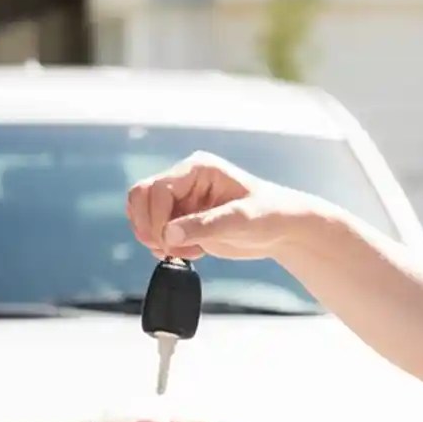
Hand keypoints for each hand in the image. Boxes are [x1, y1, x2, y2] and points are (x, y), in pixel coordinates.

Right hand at [126, 152, 325, 261]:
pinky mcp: (182, 219)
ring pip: (143, 215)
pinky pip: (155, 231)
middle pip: (141, 198)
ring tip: (186, 251)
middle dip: (149, 227)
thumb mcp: (241, 220)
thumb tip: (168, 235)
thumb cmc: (269, 215)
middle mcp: (185, 180)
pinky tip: (192, 252)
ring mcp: (181, 200)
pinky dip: (164, 246)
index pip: (157, 189)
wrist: (281, 230)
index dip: (157, 218)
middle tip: (168, 249)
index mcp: (197, 168)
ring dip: (156, 238)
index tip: (170, 242)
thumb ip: (205, 226)